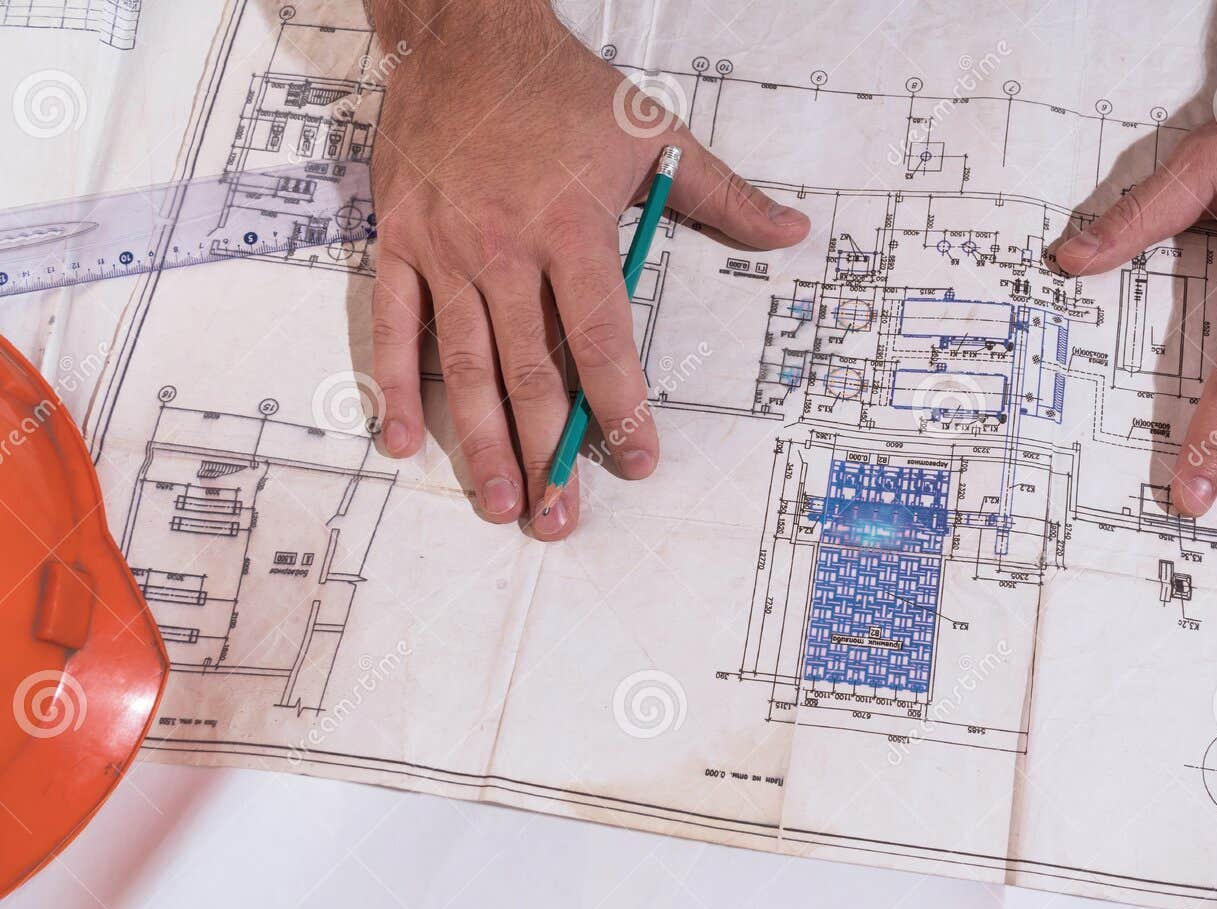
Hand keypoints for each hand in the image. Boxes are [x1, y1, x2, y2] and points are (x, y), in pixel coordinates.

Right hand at [365, 0, 808, 538]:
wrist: (466, 32)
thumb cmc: (563, 88)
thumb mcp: (654, 131)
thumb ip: (722, 195)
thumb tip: (790, 232)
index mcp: (572, 227)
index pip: (602, 340)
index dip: (620, 409)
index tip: (636, 461)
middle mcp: (505, 247)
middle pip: (531, 371)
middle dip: (548, 452)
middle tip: (560, 518)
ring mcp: (445, 249)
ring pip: (465, 364)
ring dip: (479, 442)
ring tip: (499, 503)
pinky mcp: (398, 241)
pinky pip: (392, 325)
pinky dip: (397, 386)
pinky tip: (405, 443)